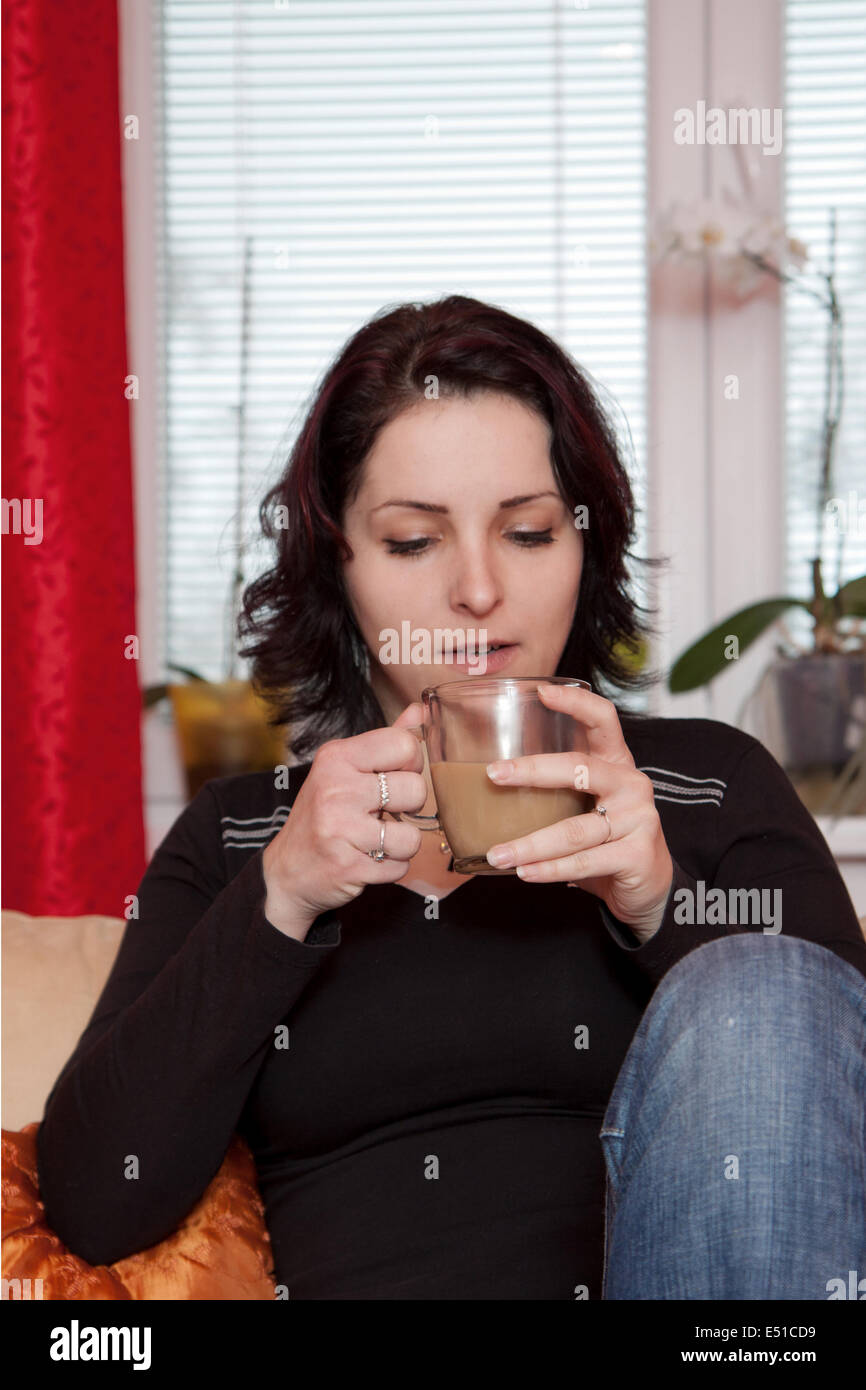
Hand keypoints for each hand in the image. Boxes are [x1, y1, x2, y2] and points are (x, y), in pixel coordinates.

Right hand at [261, 702, 427, 938]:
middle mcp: (336, 789)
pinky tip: (368, 859)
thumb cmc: (323, 815)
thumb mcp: (344, 770)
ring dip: (401, 844)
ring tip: (377, 840)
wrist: (287, 871)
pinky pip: (400, 867)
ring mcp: (340, 828)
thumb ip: (385, 741)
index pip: (404, 744)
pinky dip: (390, 867)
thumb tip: (420, 710)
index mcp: (337, 757)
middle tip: (385, 812)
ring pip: (412, 836)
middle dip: (409, 807)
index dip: (411, 765)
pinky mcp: (347, 866)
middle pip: (416, 789)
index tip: (394, 778)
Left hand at [483, 683, 673, 940]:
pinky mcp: (637, 854)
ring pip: (574, 829)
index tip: (541, 692)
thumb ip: (554, 792)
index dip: (575, 703)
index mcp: (616, 763)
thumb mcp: (585, 806)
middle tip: (493, 775)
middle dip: (532, 771)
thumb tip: (485, 787)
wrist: (649, 885)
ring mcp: (638, 819)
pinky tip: (526, 872)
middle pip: (580, 769)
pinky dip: (550, 869)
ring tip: (497, 853)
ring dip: (531, 844)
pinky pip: (585, 860)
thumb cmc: (605, 839)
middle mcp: (631, 784)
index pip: (603, 720)